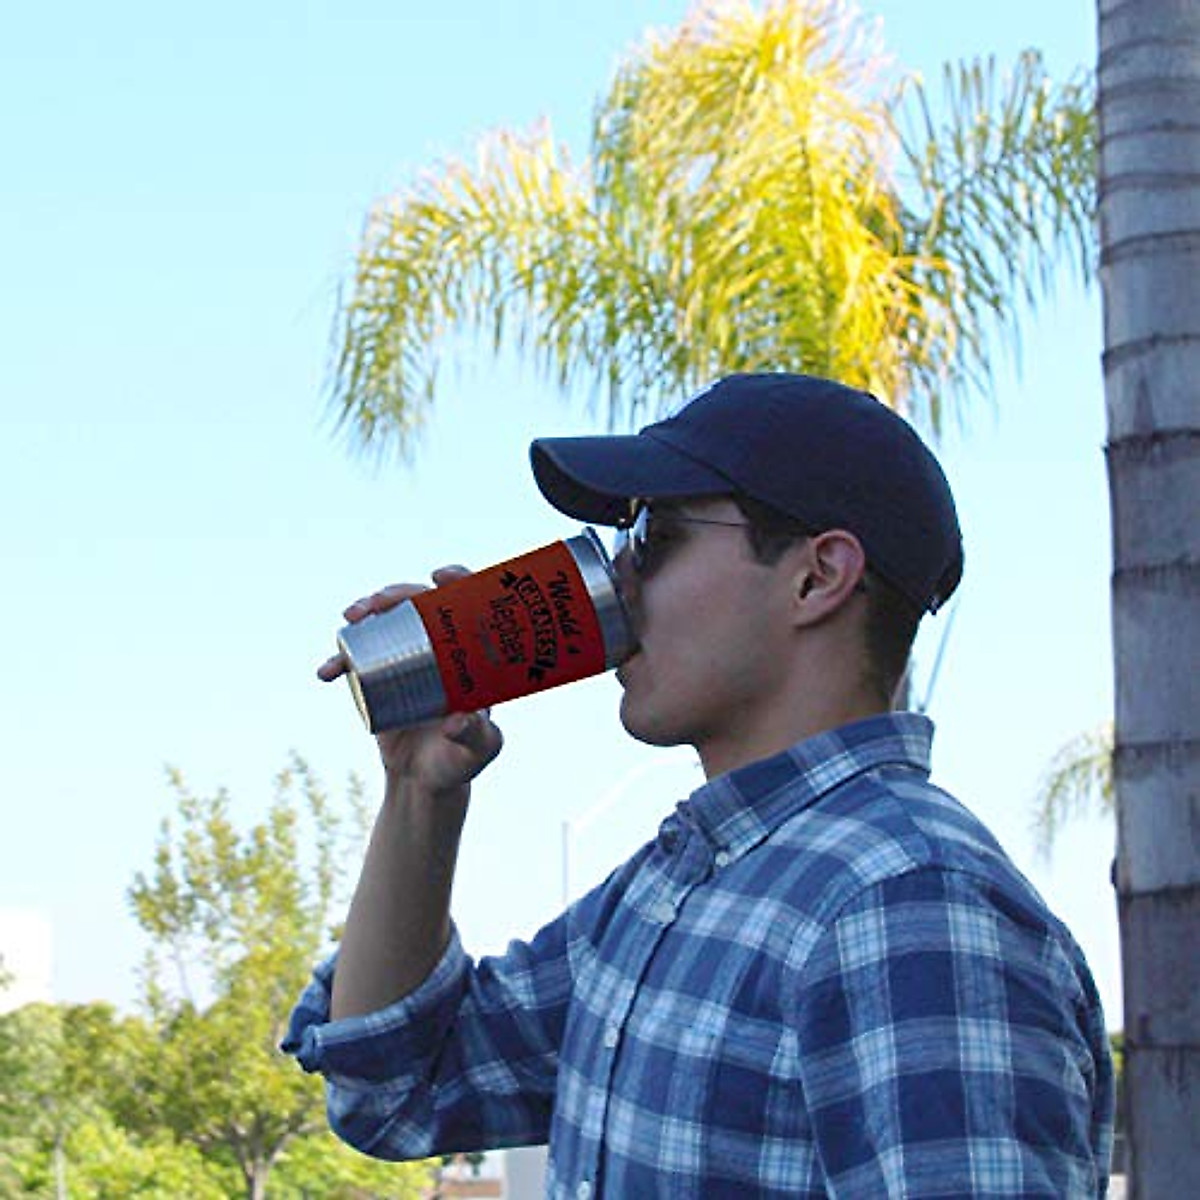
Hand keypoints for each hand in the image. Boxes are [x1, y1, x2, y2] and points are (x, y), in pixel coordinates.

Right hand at [319, 567, 503, 792]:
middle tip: (377, 601)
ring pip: (388, 621)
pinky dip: (339, 659)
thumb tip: (457, 721)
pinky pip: (357, 658)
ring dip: (366, 610)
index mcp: (472, 656)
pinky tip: (326, 672)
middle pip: (421, 605)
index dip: (457, 581)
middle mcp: (442, 649)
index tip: (438, 574)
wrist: (423, 781)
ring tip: (350, 619)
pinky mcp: (380, 676)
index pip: (470, 605)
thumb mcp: (478, 751)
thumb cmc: (460, 762)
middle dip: (397, 593)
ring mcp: (409, 659)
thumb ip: (475, 736)